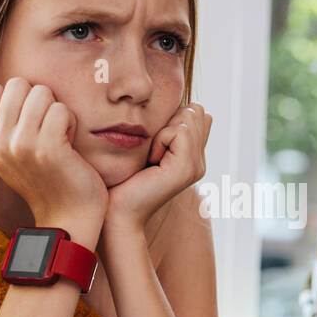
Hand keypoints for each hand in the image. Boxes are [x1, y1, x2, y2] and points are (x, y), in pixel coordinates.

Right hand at [0, 76, 107, 226]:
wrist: (67, 216)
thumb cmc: (46, 179)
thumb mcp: (12, 152)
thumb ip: (2, 120)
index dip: (20, 98)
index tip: (30, 123)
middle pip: (19, 84)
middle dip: (40, 100)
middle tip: (48, 128)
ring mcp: (22, 144)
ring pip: (42, 92)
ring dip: (57, 111)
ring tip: (59, 136)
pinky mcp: (48, 147)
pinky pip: (61, 109)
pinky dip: (70, 122)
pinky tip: (69, 143)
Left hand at [104, 103, 211, 235]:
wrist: (117, 211)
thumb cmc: (123, 179)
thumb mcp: (146, 146)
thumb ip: (165, 128)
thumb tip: (182, 105)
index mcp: (193, 155)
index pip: (196, 113)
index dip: (171, 118)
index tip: (153, 144)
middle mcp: (199, 161)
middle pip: (195, 112)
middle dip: (169, 121)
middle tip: (152, 150)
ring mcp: (196, 166)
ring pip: (189, 118)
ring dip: (163, 131)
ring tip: (151, 156)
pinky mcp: (186, 169)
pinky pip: (180, 132)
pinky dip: (160, 140)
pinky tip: (151, 160)